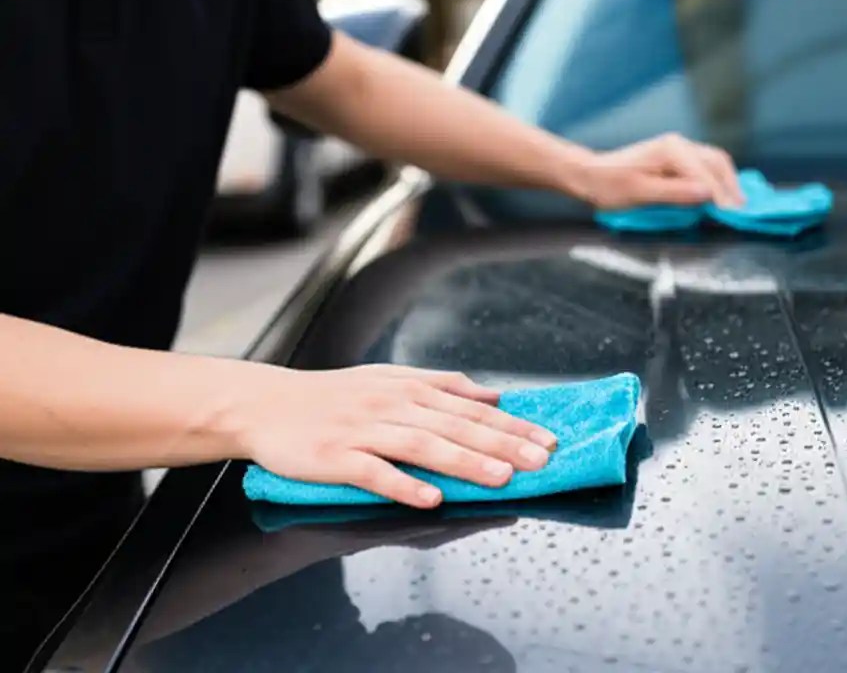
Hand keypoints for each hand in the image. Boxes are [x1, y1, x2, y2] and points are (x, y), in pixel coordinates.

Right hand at [217, 365, 556, 507]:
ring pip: (422, 447)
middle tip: (540, 461)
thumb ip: (442, 386)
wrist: (267, 405)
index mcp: (409, 389)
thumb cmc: (333, 396)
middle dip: (502, 444)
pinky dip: (403, 485)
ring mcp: (363, 432)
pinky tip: (431, 498)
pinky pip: (374, 473)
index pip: (471, 408)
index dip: (511, 425)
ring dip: (464, 462)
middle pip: (455, 427)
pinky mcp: (335, 458)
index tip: (547, 440)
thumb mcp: (390, 379)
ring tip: (500, 477)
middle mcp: (392, 407)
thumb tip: (492, 396)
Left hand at [570, 133, 744, 209]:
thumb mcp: (640, 194)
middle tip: (742, 213)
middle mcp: (679, 144)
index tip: (732, 216)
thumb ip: (675, 193)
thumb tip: (708, 194)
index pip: (705, 174)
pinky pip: (706, 165)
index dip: (721, 196)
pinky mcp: (677, 156)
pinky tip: (722, 194)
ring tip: (737, 206)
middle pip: (717, 163)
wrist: (591, 175)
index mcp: (671, 150)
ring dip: (728, 182)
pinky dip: (718, 179)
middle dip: (731, 187)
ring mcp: (678, 148)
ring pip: (714, 162)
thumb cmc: (610, 187)